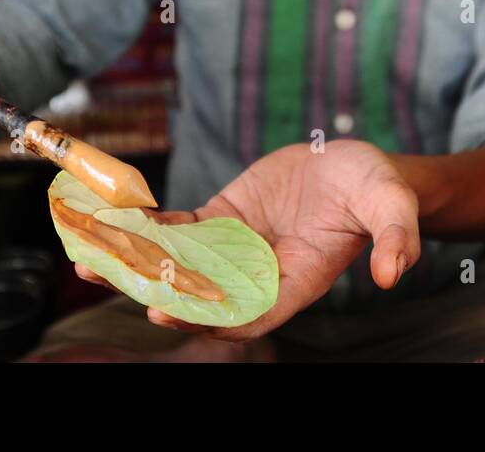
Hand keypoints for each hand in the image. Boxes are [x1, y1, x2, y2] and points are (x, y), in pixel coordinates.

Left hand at [74, 140, 420, 340]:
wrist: (358, 169)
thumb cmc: (378, 189)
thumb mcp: (392, 206)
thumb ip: (396, 238)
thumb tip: (392, 273)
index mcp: (298, 278)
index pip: (251, 311)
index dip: (212, 315)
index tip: (172, 309)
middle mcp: (259, 271)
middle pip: (202, 293)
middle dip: (154, 289)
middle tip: (109, 279)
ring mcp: (235, 247)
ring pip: (179, 263)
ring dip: (135, 261)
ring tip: (88, 255)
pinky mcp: (220, 219)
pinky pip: (178, 227)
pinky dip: (147, 226)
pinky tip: (114, 219)